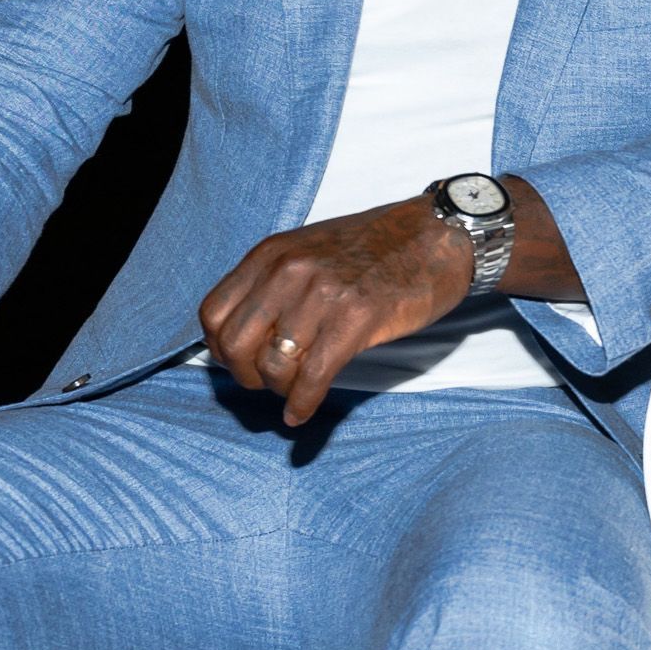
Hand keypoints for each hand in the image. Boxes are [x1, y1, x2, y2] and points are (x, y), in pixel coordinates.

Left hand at [199, 199, 476, 426]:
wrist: (437, 236)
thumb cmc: (377, 249)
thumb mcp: (309, 251)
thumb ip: (274, 284)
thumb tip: (248, 336)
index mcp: (272, 255)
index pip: (213, 313)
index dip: (219, 350)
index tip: (239, 363)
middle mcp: (289, 272)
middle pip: (236, 345)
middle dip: (246, 376)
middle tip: (265, 384)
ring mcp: (322, 295)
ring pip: (274, 365)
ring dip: (280, 390)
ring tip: (294, 393)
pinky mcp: (357, 319)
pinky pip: (314, 376)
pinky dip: (303, 403)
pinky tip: (302, 413)